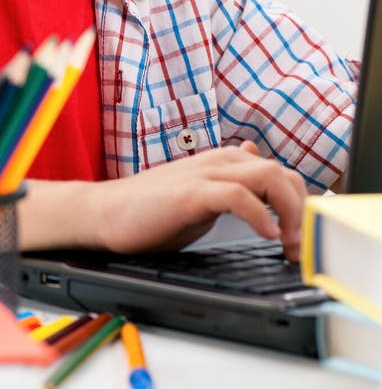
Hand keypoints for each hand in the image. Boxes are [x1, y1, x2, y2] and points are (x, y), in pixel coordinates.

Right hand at [93, 141, 305, 260]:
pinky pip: (237, 194)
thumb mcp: (200, 194)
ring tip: (288, 244)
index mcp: (223, 163)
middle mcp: (218, 161)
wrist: (105, 213)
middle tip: (299, 247)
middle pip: (282, 172)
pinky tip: (266, 235)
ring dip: (289, 212)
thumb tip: (253, 160)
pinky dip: (259, 215)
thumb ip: (229, 182)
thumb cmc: (149, 210)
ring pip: (267, 176)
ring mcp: (204, 174)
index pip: (280, 172)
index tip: (300, 238)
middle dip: (301, 210)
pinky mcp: (191, 192)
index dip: (298, 204)